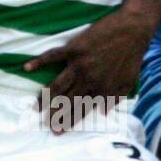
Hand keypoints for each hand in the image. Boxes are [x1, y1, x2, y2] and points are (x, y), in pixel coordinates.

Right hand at [22, 8, 155, 130]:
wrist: (133, 29)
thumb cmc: (133, 55)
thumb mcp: (129, 82)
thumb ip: (116, 98)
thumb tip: (104, 112)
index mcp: (101, 89)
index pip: (82, 110)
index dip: (69, 122)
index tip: (59, 131)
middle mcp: (88, 80)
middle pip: (67, 101)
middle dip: (55, 116)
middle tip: (45, 125)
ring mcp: (79, 64)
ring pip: (58, 85)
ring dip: (46, 98)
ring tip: (36, 107)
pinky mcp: (74, 49)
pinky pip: (53, 56)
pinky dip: (39, 62)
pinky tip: (27, 68)